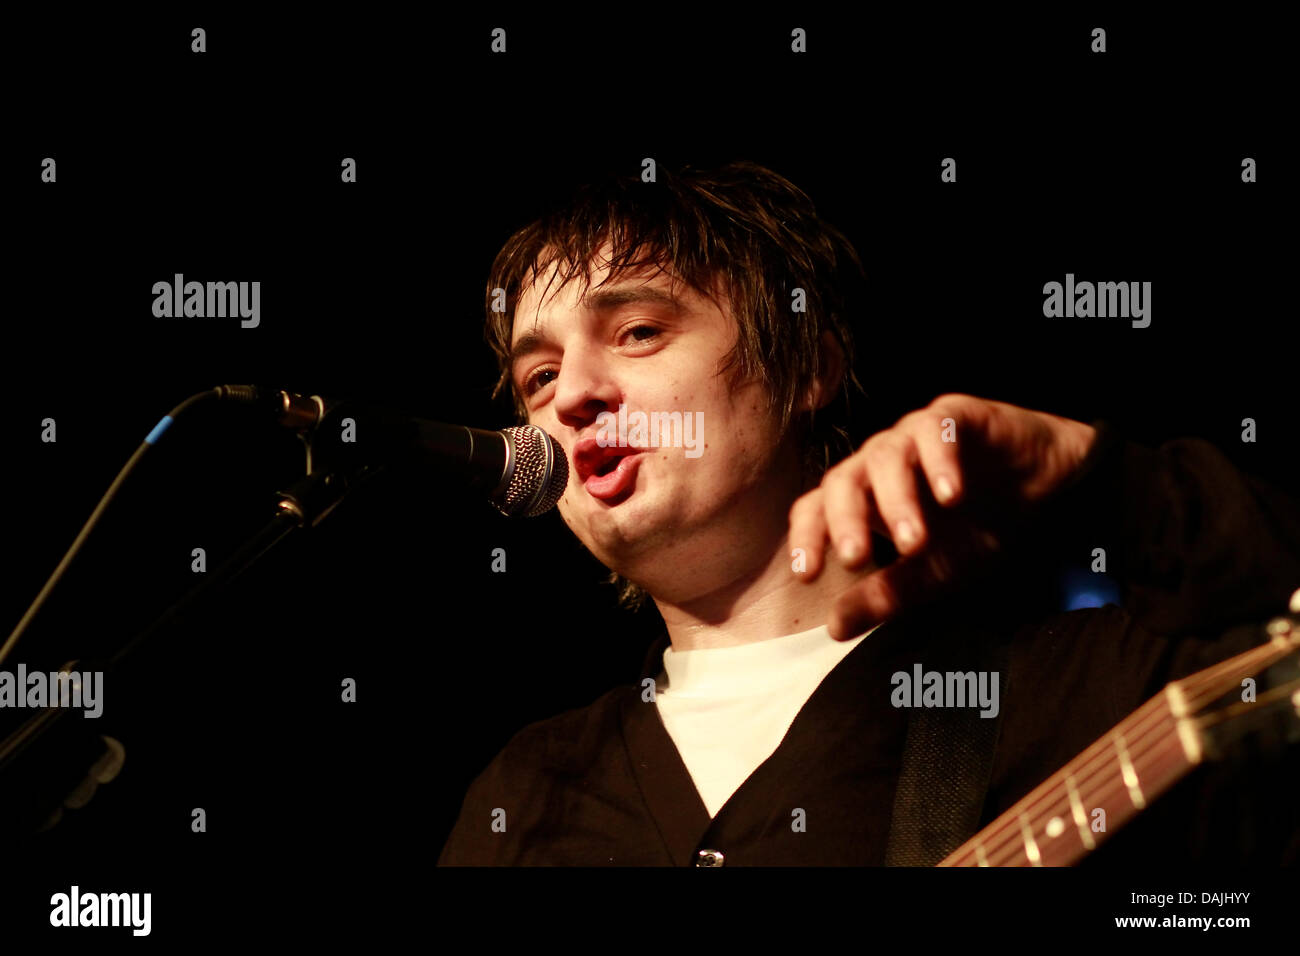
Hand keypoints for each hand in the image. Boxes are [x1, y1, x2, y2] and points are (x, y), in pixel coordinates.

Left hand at [788, 394, 1096, 638]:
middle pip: (843, 480)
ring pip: (887, 454)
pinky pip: (936, 426)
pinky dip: (940, 459)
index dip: (806, 537)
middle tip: (855, 559)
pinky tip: (952, 495)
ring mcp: (914, 435)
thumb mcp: (935, 571)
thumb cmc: (980, 526)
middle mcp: (880, 462)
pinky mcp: (956, 414)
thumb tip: (835, 627)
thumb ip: (887, 595)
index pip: (816, 509)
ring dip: (896, 499)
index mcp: (864, 498)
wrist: (1047, 486)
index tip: (806, 576)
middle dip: (845, 520)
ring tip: (914, 542)